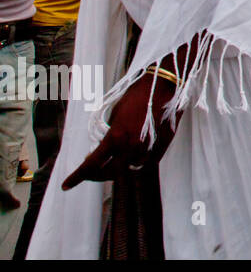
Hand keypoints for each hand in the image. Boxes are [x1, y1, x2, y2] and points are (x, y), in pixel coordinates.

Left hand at [63, 73, 180, 188]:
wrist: (163, 86)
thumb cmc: (136, 95)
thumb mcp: (114, 116)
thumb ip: (108, 136)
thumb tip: (102, 149)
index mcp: (116, 138)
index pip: (92, 164)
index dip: (77, 176)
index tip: (66, 185)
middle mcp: (132, 147)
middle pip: (110, 172)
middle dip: (97, 174)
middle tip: (89, 170)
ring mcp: (148, 150)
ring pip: (128, 169)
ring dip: (117, 168)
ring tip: (110, 161)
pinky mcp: (161, 148)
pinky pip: (144, 163)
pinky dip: (134, 162)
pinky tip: (128, 156)